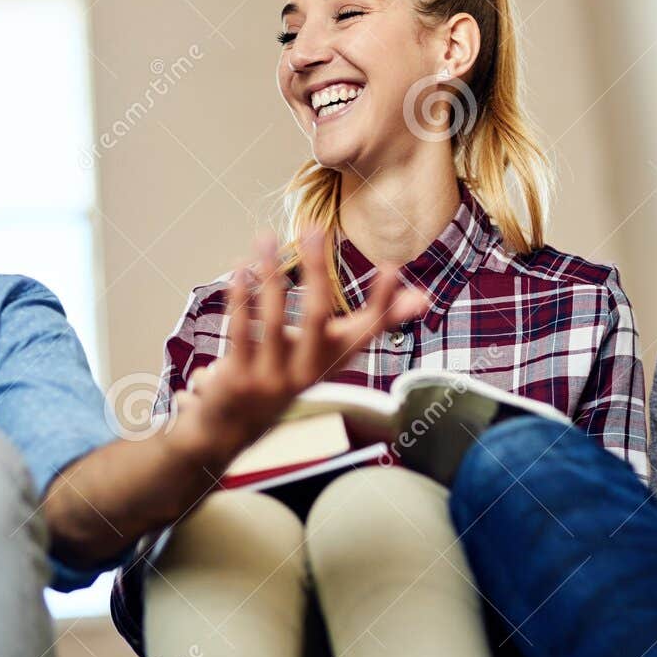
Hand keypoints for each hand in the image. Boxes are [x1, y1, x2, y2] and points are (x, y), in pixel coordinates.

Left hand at [165, 231, 425, 483]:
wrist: (233, 427)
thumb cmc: (291, 374)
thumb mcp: (333, 352)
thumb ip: (372, 322)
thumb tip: (422, 297)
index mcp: (334, 362)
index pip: (366, 331)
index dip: (382, 303)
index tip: (392, 268)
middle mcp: (307, 372)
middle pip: (317, 316)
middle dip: (317, 271)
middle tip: (315, 228)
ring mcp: (272, 377)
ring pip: (274, 318)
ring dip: (269, 273)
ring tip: (265, 237)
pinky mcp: (239, 377)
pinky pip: (242, 331)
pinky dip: (241, 298)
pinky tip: (241, 269)